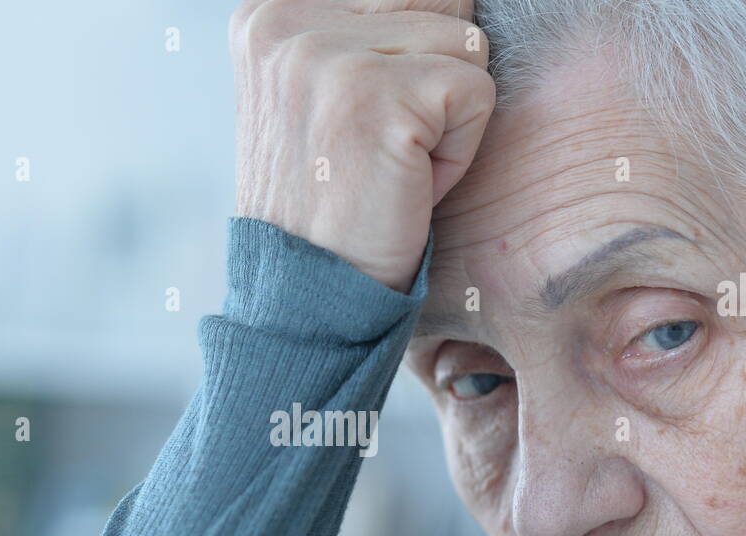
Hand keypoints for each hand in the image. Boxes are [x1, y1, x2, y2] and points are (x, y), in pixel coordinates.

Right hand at [230, 0, 494, 292]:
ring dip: (448, 119)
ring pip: (465, 44)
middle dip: (435, 80)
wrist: (306, 297)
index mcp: (267, 11)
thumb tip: (452, 2)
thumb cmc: (328, 204)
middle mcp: (286, 19)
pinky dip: (459, 151)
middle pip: (440, 4)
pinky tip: (405, 182)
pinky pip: (477, 92)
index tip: (365, 121)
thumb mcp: (318, 94)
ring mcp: (327, 55)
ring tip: (390, 166)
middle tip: (380, 147)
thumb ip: (363, 31)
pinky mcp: (379, 97)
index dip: (413, 58)